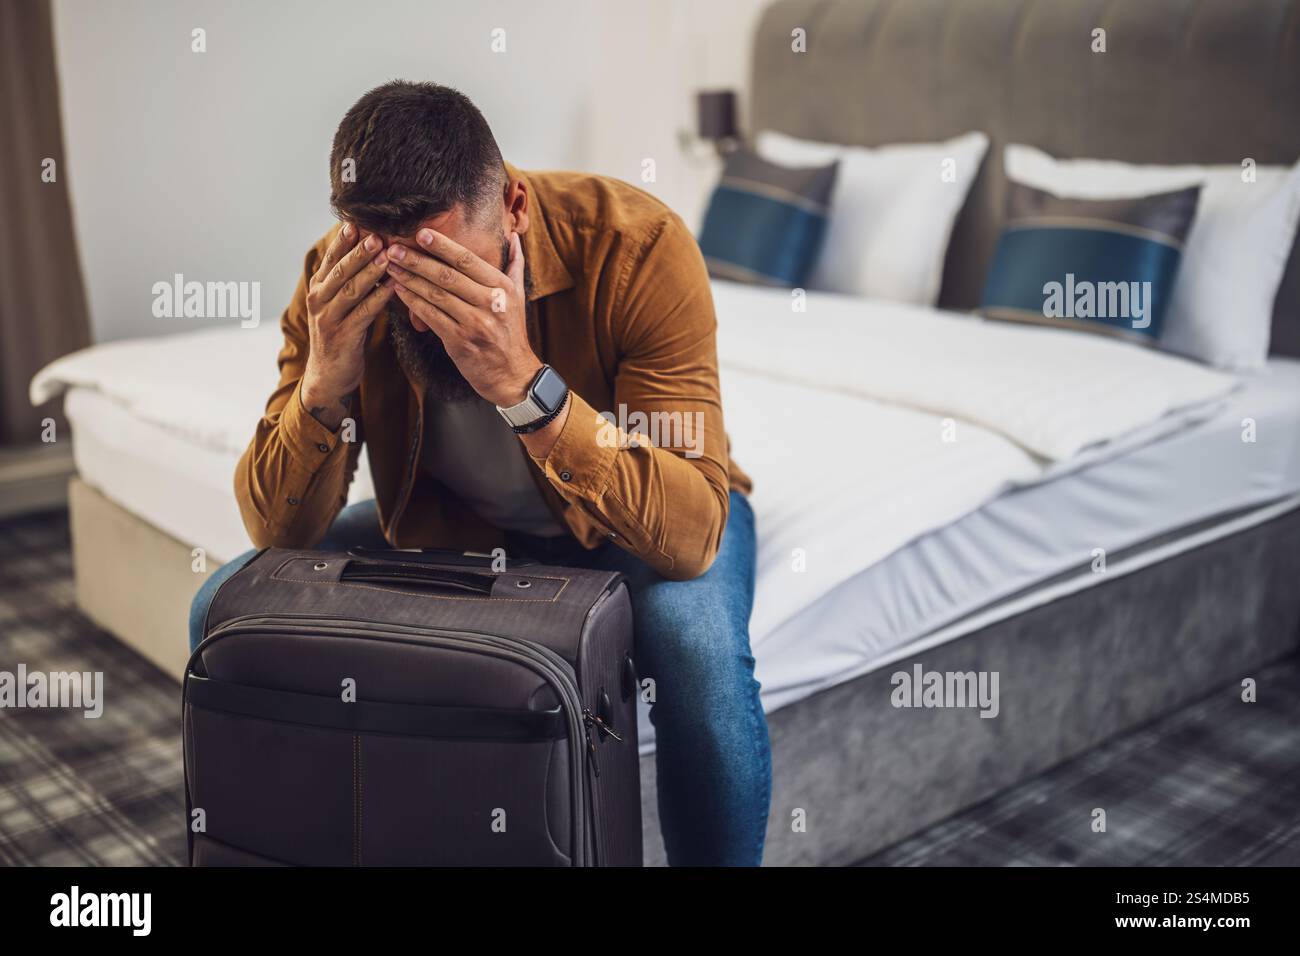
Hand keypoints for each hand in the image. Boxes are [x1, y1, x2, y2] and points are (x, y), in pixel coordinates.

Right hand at [301, 224, 394, 427]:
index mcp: (318, 289)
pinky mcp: (343, 336)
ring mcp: (328, 319)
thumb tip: (370, 252)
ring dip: (370, 272)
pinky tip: (393, 288)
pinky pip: (363, 313)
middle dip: (358, 252)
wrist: (328, 375)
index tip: (355, 221)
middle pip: (339, 271)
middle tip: (376, 234)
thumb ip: (350, 281)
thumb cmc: (341, 334)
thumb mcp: (340, 305)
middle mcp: (319, 300)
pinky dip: (378, 299)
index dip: (342, 241)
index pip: (330, 259)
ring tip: (388, 256)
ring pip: (350, 290)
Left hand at [386, 228, 539, 407]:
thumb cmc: (511, 333)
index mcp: (502, 287)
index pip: (468, 260)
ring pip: (436, 295)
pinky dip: (413, 302)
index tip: (421, 234)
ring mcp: (475, 323)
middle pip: (448, 275)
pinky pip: (431, 317)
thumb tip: (514, 237)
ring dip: (410, 279)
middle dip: (418, 260)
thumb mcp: (518, 297)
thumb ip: (515, 265)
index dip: (443, 246)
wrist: (513, 374)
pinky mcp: (459, 341)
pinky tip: (399, 291)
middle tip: (394, 248)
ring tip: (391, 266)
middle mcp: (490, 303)